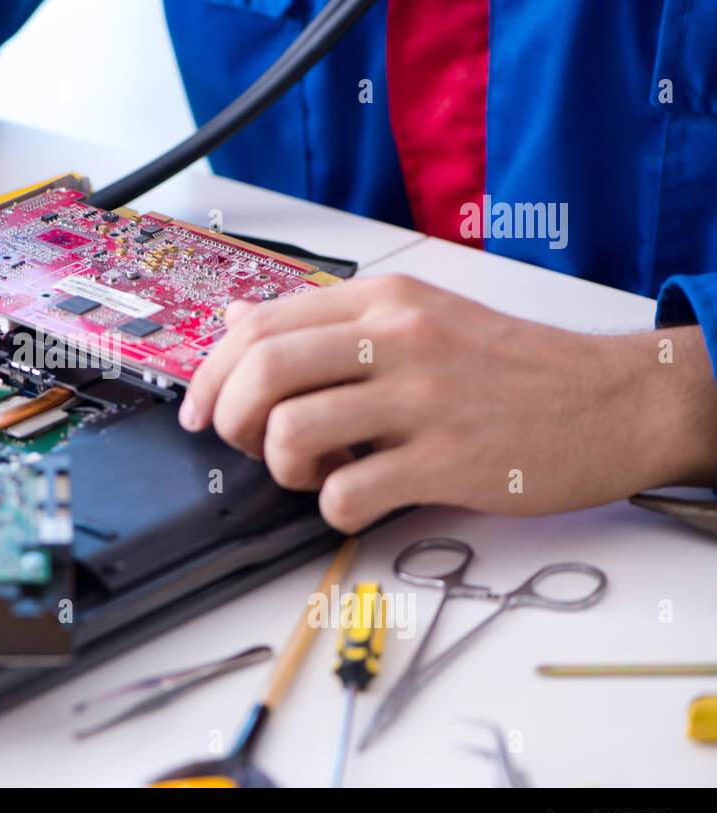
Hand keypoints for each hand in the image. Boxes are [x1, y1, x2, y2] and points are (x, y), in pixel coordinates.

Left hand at [179, 274, 716, 531]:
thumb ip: (332, 325)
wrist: (612, 400)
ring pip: (291, 432)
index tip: (199, 410)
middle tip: (247, 445)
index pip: (258, 325)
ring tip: (313, 472)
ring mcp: (422, 399)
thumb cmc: (510, 366)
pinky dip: (333, 510)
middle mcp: (396, 339)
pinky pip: (348, 493)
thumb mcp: (420, 315)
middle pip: (261, 372)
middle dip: (229, 419)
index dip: (209, 373)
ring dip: (280, 467)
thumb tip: (242, 328)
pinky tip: (357, 500)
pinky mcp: (448, 461)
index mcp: (381, 302)